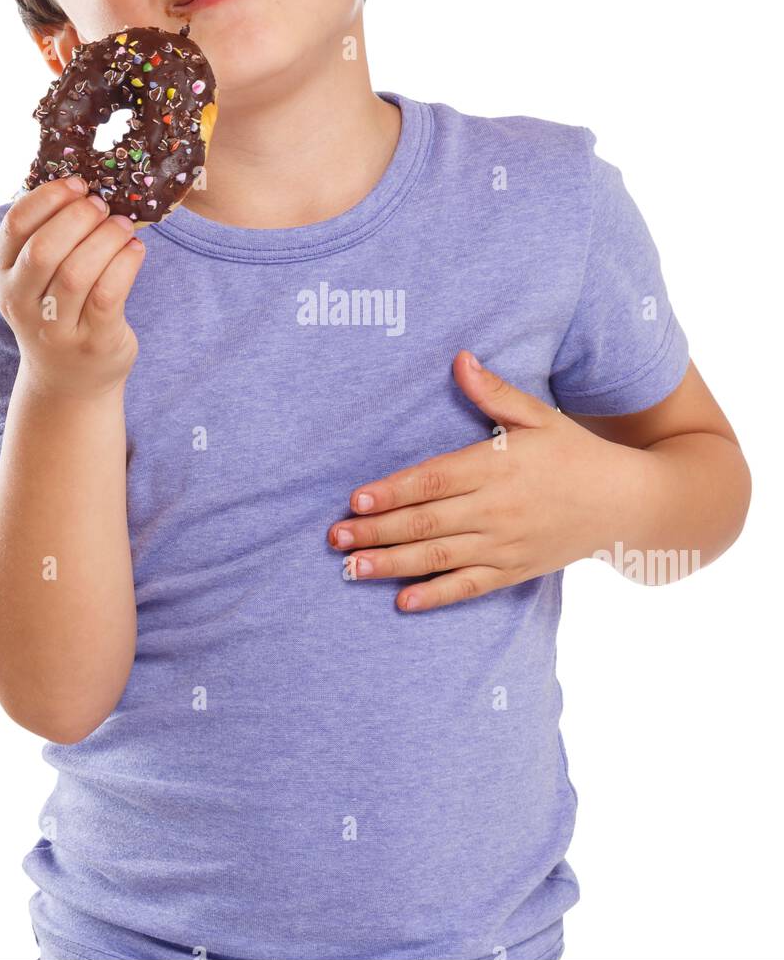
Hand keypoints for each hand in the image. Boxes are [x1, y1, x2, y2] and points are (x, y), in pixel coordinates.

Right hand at [0, 175, 146, 399]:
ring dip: (106, 239)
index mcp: (4, 276)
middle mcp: (22, 303)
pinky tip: (135, 251)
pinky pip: (108, 295)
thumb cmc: (57, 313)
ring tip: (123, 226)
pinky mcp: (93, 341)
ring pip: (77, 272)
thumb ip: (48, 238)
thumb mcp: (36, 280)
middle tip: (102, 206)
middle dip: (78, 218)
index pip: (15, 226)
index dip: (47, 197)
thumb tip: (85, 188)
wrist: (70, 381)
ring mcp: (56, 327)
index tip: (77, 184)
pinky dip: (125, 265)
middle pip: (44, 249)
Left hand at [327, 351, 639, 611]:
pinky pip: (469, 587)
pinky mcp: (514, 571)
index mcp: (497, 466)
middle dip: (376, 531)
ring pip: (439, 557)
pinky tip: (402, 602)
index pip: (435, 480)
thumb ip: (494, 392)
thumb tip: (460, 358)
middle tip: (334, 538)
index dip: (394, 490)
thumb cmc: (574, 453)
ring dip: (391, 564)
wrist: (626, 503)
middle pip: (427, 522)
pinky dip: (436, 596)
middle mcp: (497, 509)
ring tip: (351, 569)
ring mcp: (505, 545)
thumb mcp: (539, 416)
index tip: (356, 499)